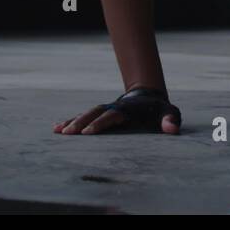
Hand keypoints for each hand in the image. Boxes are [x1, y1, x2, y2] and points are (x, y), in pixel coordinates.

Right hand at [53, 87, 181, 134]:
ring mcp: (105, 109)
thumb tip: (172, 130)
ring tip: (58, 132)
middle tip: (68, 134)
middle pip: (94, 114)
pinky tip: (56, 128)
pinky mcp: (99, 113)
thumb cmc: (159, 109)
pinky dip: (70, 121)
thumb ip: (171, 121)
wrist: (148, 96)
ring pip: (86, 114)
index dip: (100, 124)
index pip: (112, 116)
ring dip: (72, 122)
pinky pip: (83, 116)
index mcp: (127, 110)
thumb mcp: (169, 113)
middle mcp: (113, 107)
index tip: (88, 133)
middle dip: (81, 123)